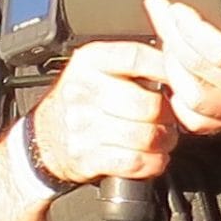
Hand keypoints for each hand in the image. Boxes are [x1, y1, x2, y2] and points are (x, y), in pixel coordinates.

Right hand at [30, 40, 180, 184]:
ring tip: (164, 139)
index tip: (178, 81)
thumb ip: (129, 64)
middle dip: (168, 116)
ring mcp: (83, 126)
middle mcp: (83, 91)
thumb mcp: (93, 70)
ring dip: (164, 142)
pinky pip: (133, 161)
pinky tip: (152, 158)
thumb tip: (174, 67)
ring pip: (145, 135)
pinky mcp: (86, 157)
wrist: (42, 139)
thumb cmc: (78, 103)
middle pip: (147, 104)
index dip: (165, 69)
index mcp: (88, 62)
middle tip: (170, 120)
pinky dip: (152, 163)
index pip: (136, 58)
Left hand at [146, 0, 220, 159]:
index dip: (193, 29)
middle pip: (199, 69)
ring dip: (170, 66)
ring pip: (190, 96)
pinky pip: (195, 120)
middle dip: (172, 34)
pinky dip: (177, 98)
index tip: (179, 5)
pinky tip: (174, 76)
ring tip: (164, 38)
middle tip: (160, 9)